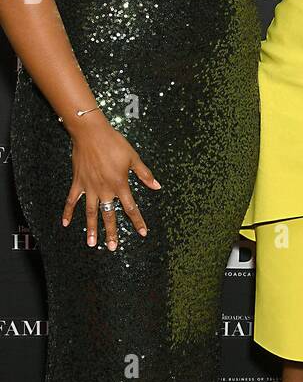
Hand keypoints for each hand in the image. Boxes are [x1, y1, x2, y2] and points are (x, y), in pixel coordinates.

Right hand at [61, 113, 160, 249]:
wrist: (90, 133)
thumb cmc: (114, 143)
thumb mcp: (133, 157)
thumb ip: (144, 174)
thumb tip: (157, 186)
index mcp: (120, 184)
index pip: (131, 207)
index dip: (137, 221)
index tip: (142, 233)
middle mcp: (105, 189)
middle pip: (109, 215)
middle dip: (111, 232)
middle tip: (113, 247)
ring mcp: (90, 187)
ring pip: (91, 212)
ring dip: (91, 228)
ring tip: (91, 244)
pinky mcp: (78, 182)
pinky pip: (72, 200)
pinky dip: (68, 211)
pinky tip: (65, 223)